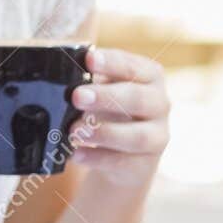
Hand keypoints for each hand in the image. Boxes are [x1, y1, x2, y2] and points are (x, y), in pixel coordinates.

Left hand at [68, 46, 170, 182]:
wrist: (122, 151)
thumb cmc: (109, 107)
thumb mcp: (102, 87)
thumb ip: (89, 79)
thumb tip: (62, 74)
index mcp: (149, 76)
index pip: (133, 66)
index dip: (111, 62)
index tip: (89, 58)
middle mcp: (159, 104)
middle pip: (138, 99)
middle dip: (106, 97)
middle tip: (77, 97)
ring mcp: (157, 136)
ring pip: (137, 136)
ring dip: (104, 133)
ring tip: (75, 130)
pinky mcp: (145, 164)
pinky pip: (123, 162)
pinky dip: (97, 158)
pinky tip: (76, 153)